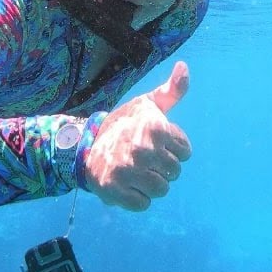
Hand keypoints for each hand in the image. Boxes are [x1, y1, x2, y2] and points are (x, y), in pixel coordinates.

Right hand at [83, 61, 191, 210]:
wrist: (86, 143)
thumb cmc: (126, 124)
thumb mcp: (149, 104)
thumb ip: (172, 90)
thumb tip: (185, 66)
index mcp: (155, 128)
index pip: (185, 153)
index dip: (172, 149)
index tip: (155, 142)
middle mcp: (142, 149)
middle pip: (174, 173)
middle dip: (162, 167)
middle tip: (143, 158)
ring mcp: (127, 171)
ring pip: (161, 190)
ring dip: (151, 185)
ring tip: (137, 172)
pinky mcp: (113, 190)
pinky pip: (142, 205)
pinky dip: (136, 199)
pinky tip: (127, 185)